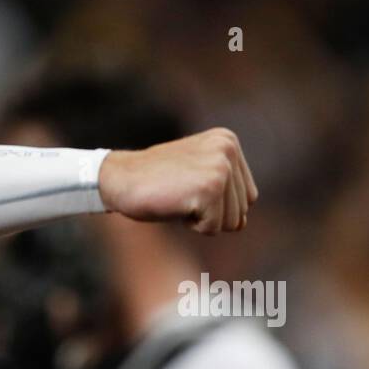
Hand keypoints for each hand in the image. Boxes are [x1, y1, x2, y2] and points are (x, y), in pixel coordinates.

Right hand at [97, 128, 257, 234]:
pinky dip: (193, 225)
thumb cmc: (156, 182)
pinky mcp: (210, 188)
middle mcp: (228, 149)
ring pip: (233, 222)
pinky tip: (175, 204)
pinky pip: (214, 228)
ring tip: (178, 197)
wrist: (120, 179)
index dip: (217, 203)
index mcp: (228, 140)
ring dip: (203, 219)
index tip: (188, 186)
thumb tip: (242, 223)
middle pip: (242, 210)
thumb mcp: (197, 176)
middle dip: (211, 212)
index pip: (247, 196)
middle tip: (180, 192)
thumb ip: (226, 193)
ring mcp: (220, 167)